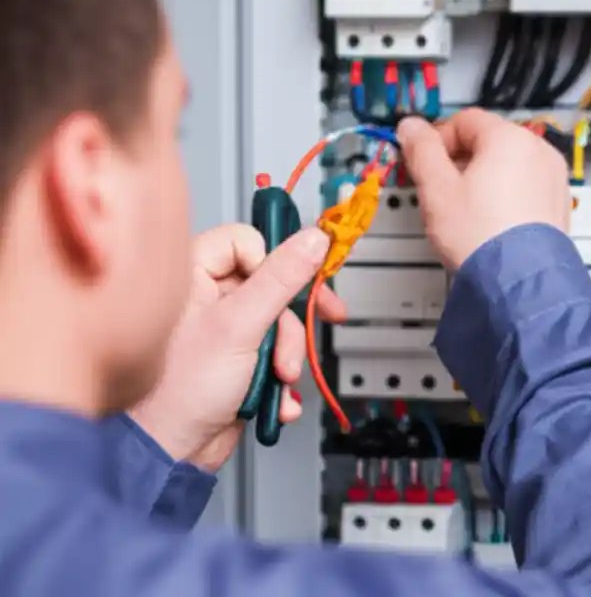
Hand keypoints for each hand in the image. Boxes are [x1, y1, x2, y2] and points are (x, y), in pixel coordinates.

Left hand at [130, 224, 345, 470]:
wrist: (169, 453)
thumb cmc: (176, 391)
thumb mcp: (239, 324)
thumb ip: (280, 278)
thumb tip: (312, 239)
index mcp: (192, 276)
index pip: (246, 241)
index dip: (272, 261)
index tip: (291, 282)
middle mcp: (207, 300)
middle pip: (274, 285)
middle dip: (290, 321)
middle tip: (318, 320)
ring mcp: (225, 333)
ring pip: (280, 325)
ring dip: (288, 355)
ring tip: (279, 377)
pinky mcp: (239, 363)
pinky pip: (276, 356)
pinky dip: (281, 379)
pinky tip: (275, 396)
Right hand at [398, 110, 569, 270]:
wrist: (518, 281)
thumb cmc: (480, 236)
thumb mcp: (437, 188)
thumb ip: (421, 150)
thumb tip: (411, 127)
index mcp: (509, 138)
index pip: (465, 120)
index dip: (438, 139)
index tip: (424, 160)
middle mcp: (538, 151)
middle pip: (489, 141)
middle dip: (461, 160)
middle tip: (441, 188)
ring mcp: (553, 178)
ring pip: (509, 165)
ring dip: (484, 178)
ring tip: (466, 210)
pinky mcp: (558, 204)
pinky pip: (527, 188)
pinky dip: (507, 196)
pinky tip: (490, 221)